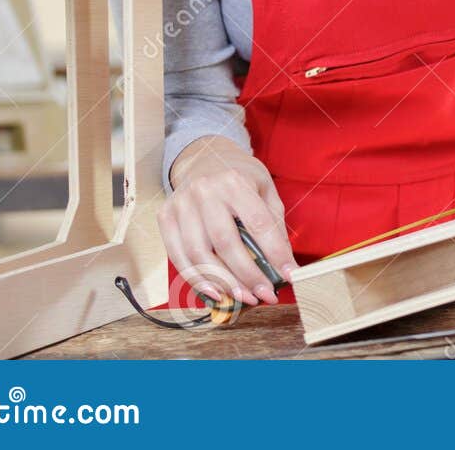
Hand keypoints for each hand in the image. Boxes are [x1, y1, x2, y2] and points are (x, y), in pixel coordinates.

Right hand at [162, 135, 297, 306]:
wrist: (203, 157)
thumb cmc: (239, 177)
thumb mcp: (264, 188)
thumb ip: (273, 222)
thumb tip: (282, 263)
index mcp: (235, 181)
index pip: (259, 223)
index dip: (275, 253)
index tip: (290, 275)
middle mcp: (205, 191)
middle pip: (226, 242)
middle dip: (248, 275)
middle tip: (265, 295)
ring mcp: (181, 204)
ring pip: (199, 254)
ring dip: (222, 283)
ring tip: (243, 298)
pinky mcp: (165, 217)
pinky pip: (178, 256)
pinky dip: (197, 279)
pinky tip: (215, 293)